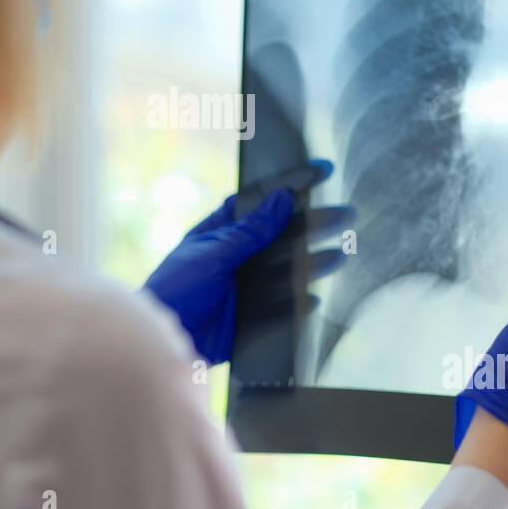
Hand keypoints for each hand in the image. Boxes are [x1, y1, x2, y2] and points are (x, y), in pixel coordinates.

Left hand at [144, 160, 351, 364]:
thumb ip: (250, 230)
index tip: (323, 171)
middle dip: (315, 223)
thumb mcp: (212, 252)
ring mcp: (245, 284)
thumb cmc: (176, 286)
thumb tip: (283, 199)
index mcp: (222, 229)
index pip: (262, 200)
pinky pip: (281, 306)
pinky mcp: (250, 315)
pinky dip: (297, 303)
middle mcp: (238, 254)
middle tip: (347, 213)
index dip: (293, 184)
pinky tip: (313, 298)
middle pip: (282, 234)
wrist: (160, 337)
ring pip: (287, 268)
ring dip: (313, 262)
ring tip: (341, 255)